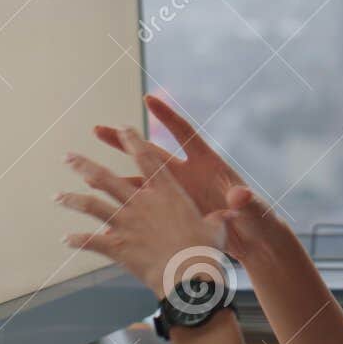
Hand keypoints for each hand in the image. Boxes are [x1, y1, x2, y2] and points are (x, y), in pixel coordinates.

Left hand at [58, 127, 224, 298]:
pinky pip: (92, 241)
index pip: (147, 159)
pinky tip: (66, 240)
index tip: (122, 128)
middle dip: (85, 165)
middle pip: (107, 178)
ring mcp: (126, 223)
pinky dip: (78, 241)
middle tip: (68, 157)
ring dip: (73, 200)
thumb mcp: (218, 229)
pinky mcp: (118, 246)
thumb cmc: (206, 250)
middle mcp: (142, 202)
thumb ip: (219, 219)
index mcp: (167, 192)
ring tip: (57, 197)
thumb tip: (232, 214)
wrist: (190, 275)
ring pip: (92, 205)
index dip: (133, 141)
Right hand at [92, 95, 283, 261]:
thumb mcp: (251, 212)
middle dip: (124, 141)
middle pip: (150, 154)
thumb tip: (240, 195)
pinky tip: (99, 210)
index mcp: (207, 165)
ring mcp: (175, 197)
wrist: (252, 245)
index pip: (184, 134)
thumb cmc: (257, 223)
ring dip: (113, 176)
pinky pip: (142, 209)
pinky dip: (122, 209)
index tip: (148, 98)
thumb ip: (244, 202)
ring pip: (138, 181)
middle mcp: (186, 176)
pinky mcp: (171, 217)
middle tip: (98, 130)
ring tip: (85, 169)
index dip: (168, 117)